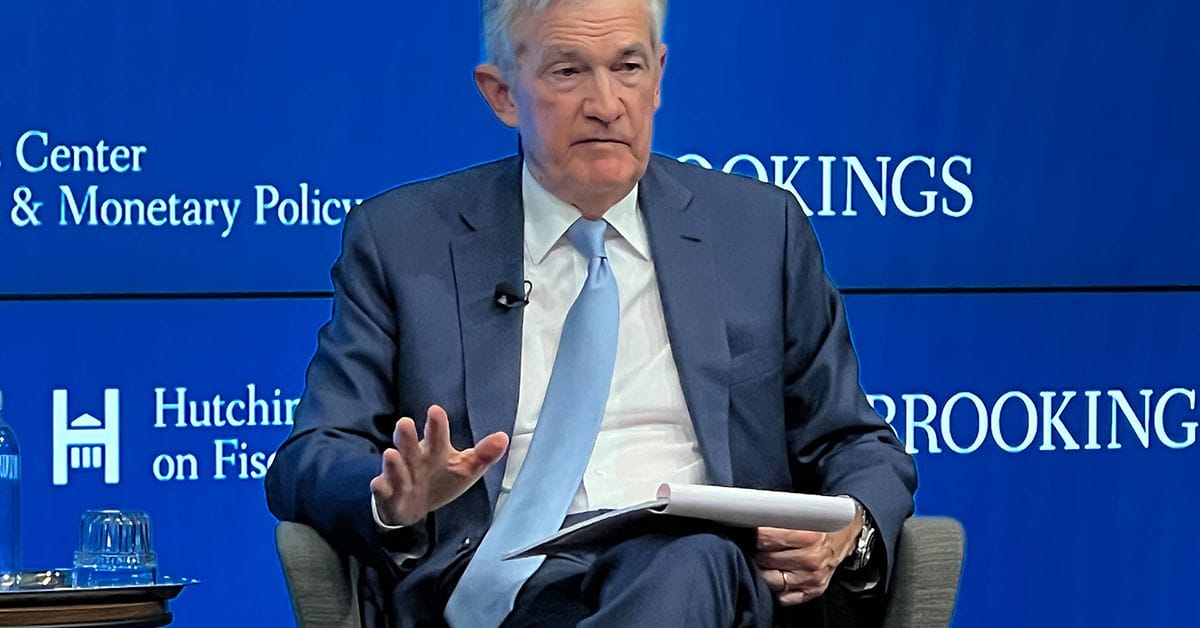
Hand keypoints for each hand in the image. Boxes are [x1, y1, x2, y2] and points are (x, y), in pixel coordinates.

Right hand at [370, 405, 508, 525]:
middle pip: (410, 446)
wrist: (414, 506)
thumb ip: (483, 454)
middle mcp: (415, 459)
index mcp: (435, 450)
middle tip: (404, 423)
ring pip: (396, 467)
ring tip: (391, 453)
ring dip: (394, 462)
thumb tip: (503, 438)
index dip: (436, 425)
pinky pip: (383, 490)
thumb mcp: (466, 468)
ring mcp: (401, 476)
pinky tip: (378, 483)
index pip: (437, 435)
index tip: (436, 411)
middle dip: (407, 436)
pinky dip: (381, 487)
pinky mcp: (390, 494)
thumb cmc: (441, 480)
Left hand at [754, 517, 861, 605]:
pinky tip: (773, 575)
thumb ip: (780, 518)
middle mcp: (812, 559)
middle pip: (766, 559)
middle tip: (753, 545)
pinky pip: (783, 597)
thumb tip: (752, 519)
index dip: (754, 535)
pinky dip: (774, 588)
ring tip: (761, 560)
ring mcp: (812, 578)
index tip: (748, 532)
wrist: (844, 535)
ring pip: (770, 580)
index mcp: (810, 536)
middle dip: (756, 552)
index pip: (767, 538)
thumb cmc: (820, 523)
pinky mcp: (812, 591)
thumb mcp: (804, 513)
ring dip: (762, 570)